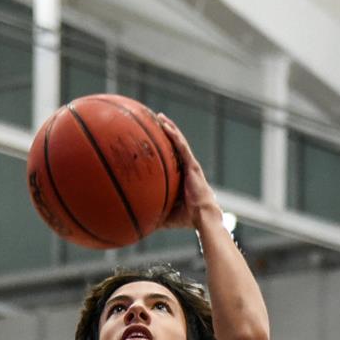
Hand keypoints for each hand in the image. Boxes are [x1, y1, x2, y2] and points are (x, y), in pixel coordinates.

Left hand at [153, 114, 216, 229]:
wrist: (203, 216)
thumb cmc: (188, 218)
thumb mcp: (167, 214)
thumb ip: (154, 213)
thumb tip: (136, 222)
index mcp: (182, 177)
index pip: (172, 158)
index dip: (164, 148)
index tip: (153, 140)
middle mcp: (187, 168)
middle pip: (175, 145)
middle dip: (166, 133)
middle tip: (155, 122)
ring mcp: (190, 165)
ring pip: (179, 142)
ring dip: (170, 128)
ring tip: (159, 117)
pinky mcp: (192, 165)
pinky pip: (181, 146)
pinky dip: (174, 135)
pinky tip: (165, 125)